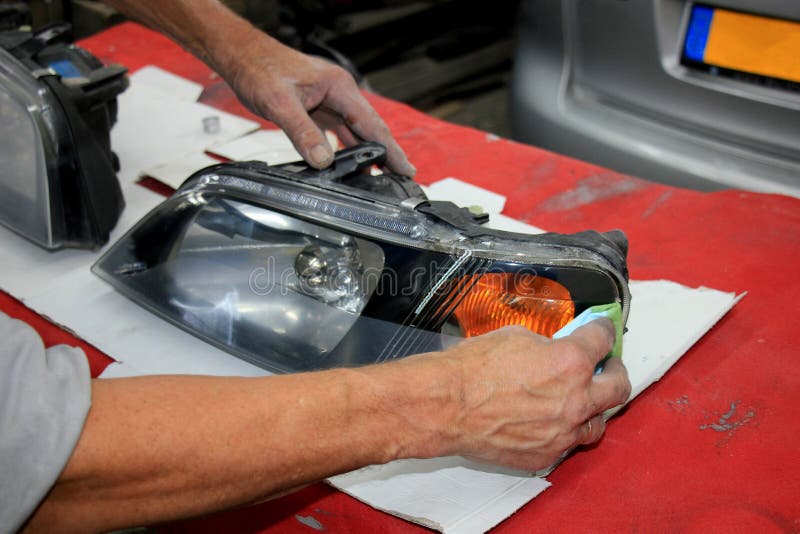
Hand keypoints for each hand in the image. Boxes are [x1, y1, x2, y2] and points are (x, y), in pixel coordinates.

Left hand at [221, 30, 414, 175]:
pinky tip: (350, 163)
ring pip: (355, 131)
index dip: (390, 148)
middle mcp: (338, 93)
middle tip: (402, 176)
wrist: (242, 55)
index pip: (371, 124)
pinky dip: (347, 148)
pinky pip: (338, 131)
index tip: (406, 166)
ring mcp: (329, 100)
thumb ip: (303, 133)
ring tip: (382, 175)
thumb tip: (323, 160)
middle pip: (369, 128)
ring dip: (367, 152)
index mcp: (338, 87)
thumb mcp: (280, 103)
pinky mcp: (318, 107)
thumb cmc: (260, 68)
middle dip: (387, 152)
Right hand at [428, 320, 630, 470]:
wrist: (446, 405)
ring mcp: (563, 432)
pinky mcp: (545, 454)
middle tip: (606, 366)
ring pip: (598, 423)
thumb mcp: (516, 337)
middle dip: (615, 371)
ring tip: (580, 400)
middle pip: (619, 386)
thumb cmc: (472, 369)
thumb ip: (546, 345)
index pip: (603, 340)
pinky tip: (549, 421)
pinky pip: (566, 443)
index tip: (601, 331)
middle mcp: (575, 399)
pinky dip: (563, 430)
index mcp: (570, 362)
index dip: (603, 331)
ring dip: (593, 408)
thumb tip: (554, 348)